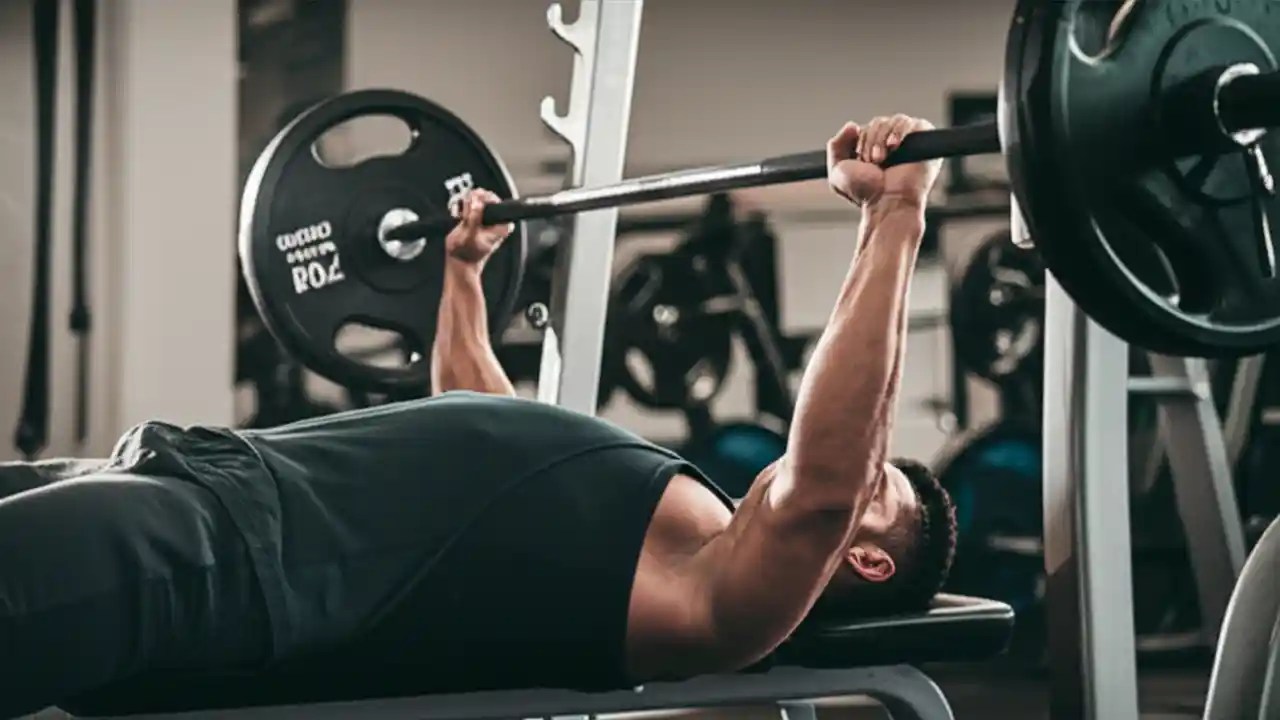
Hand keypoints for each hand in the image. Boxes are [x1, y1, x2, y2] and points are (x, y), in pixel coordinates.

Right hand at [445, 189, 514, 266]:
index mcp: (502, 224)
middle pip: (485, 195)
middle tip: (465, 215)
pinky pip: (468, 201)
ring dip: (465, 204)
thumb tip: (476, 203)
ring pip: (475, 196)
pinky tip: (459, 215)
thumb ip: (474, 218)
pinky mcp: (476, 214)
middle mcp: (496, 218)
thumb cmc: (467, 253)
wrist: (459, 260)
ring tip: (462, 217)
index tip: (473, 206)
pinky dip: (461, 205)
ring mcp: (486, 215)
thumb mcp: (470, 235)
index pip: (496, 201)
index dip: (482, 200)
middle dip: (472, 202)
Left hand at [826, 115, 941, 209]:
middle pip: (878, 123)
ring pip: (893, 121)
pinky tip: (894, 145)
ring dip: (882, 139)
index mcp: (874, 149)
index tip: (861, 161)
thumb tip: (853, 125)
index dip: (860, 140)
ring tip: (882, 159)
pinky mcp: (925, 141)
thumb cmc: (866, 194)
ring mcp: (909, 142)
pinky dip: (899, 131)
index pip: (866, 128)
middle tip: (872, 162)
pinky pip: (912, 123)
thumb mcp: (838, 171)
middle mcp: (892, 144)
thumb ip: (836, 145)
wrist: (887, 203)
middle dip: (870, 141)